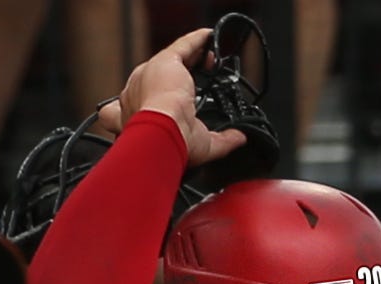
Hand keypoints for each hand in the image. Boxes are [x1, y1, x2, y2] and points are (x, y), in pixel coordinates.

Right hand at [108, 29, 246, 172]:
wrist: (161, 134)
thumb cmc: (171, 145)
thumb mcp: (201, 148)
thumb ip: (221, 142)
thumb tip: (240, 139)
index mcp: (141, 117)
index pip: (147, 104)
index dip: (163, 101)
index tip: (181, 101)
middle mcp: (140, 93)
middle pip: (163, 78)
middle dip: (182, 77)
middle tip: (200, 80)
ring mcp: (150, 75)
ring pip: (174, 60)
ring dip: (193, 58)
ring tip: (210, 59)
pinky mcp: (164, 61)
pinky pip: (182, 46)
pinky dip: (196, 41)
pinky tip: (208, 37)